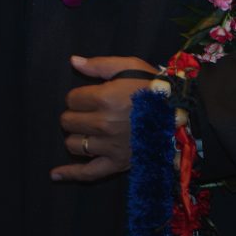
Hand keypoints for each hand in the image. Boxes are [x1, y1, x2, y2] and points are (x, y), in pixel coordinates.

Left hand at [50, 54, 156, 182]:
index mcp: (104, 98)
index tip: (90, 96)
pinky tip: (55, 174)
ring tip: (89, 130)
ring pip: (74, 144)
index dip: (79, 96)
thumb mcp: (129, 66)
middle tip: (90, 112)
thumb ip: (98, 64)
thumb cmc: (153, 87)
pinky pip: (88, 173)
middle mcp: (104, 124)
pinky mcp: (117, 163)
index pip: (72, 99)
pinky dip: (70, 174)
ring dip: (78, 136)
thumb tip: (73, 61)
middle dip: (75, 115)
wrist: (180, 114)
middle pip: (68, 122)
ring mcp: (109, 146)